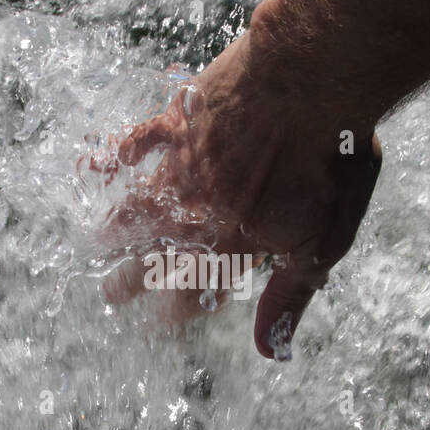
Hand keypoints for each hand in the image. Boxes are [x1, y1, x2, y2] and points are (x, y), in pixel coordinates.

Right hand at [93, 21, 381, 358]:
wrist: (315, 79)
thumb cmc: (332, 159)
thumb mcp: (324, 239)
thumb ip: (290, 294)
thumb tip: (271, 350)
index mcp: (231, 243)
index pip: (190, 292)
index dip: (172, 312)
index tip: (156, 325)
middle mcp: (197, 208)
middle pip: (152, 254)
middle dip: (130, 279)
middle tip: (111, 295)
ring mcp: (183, 162)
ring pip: (138, 203)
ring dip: (117, 227)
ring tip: (97, 242)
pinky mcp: (181, 118)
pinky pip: (139, 140)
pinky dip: (116, 153)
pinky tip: (102, 162)